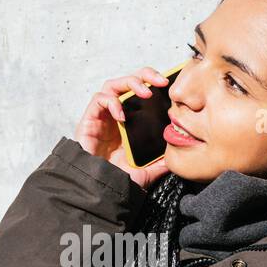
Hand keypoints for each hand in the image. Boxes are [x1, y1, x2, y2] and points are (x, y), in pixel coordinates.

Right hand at [74, 67, 172, 188]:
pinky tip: (122, 116)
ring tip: (145, 93)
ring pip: (113, 85)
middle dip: (145, 76)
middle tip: (160, 82)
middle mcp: (116, 115)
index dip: (153, 83)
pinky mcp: (89, 119)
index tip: (169, 86)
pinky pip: (99, 99)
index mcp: (130, 122)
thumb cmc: (116, 179)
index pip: (140, 93)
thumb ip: (160, 163)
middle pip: (128, 82)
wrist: (96, 190)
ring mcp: (102, 116)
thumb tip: (177, 158)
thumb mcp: (145, 172)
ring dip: (130, 83)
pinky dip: (112, 102)